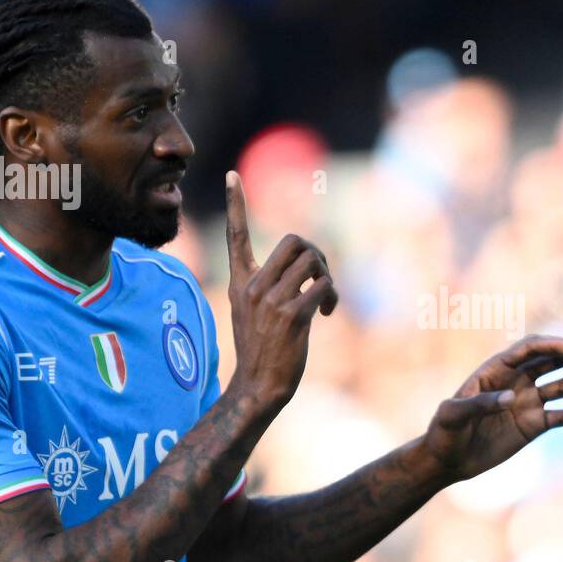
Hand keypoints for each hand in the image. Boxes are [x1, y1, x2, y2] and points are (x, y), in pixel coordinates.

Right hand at [224, 170, 336, 411]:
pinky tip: (326, 312)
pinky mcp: (292, 316)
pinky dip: (330, 296)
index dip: (235, 204)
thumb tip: (305, 272)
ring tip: (325, 300)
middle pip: (295, 242)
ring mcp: (271, 301)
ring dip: (328, 279)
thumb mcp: (253, 313)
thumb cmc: (262, 351)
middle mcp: (253, 287)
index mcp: (241, 283)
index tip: (232, 175)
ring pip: (314, 263)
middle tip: (321, 277)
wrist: (257, 386)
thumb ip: (268, 288)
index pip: (235, 236)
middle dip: (318, 254)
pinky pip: (321, 286)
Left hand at [421, 334, 562, 481]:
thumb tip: (512, 397)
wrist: (448, 461)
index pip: (529, 349)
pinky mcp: (536, 424)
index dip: (551, 344)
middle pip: (554, 361)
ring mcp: (530, 401)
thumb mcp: (452, 415)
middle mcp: (518, 380)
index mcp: (497, 369)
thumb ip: (479, 403)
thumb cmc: (443, 433)